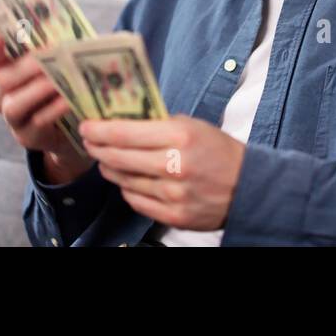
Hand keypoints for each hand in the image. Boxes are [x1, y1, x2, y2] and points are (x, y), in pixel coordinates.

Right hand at [0, 33, 89, 181]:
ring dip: (37, 89)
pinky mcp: (27, 137)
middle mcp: (3, 95)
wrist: (72, 129)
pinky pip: (37, 122)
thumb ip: (54, 50)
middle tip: (50, 54)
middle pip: (3, 80)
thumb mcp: (57, 66)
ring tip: (58, 80)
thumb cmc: (63, 87)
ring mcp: (13, 119)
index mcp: (6, 73)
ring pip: (14, 104)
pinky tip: (68, 100)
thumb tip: (63, 27)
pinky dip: (53, 109)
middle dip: (26, 66)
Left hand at [80, 115, 245, 230]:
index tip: (86, 126)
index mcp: (179, 136)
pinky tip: (128, 179)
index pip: (124, 133)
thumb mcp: (193, 126)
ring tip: (107, 160)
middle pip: (118, 157)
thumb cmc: (219, 151)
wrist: (249, 187)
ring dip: (110, 168)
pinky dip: (127, 188)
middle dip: (97, 148)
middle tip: (90, 142)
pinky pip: (135, 201)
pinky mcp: (173, 216)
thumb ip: (159, 124)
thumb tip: (122, 120)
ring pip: (124, 180)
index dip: (99, 130)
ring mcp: (173, 194)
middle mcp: (174, 165)